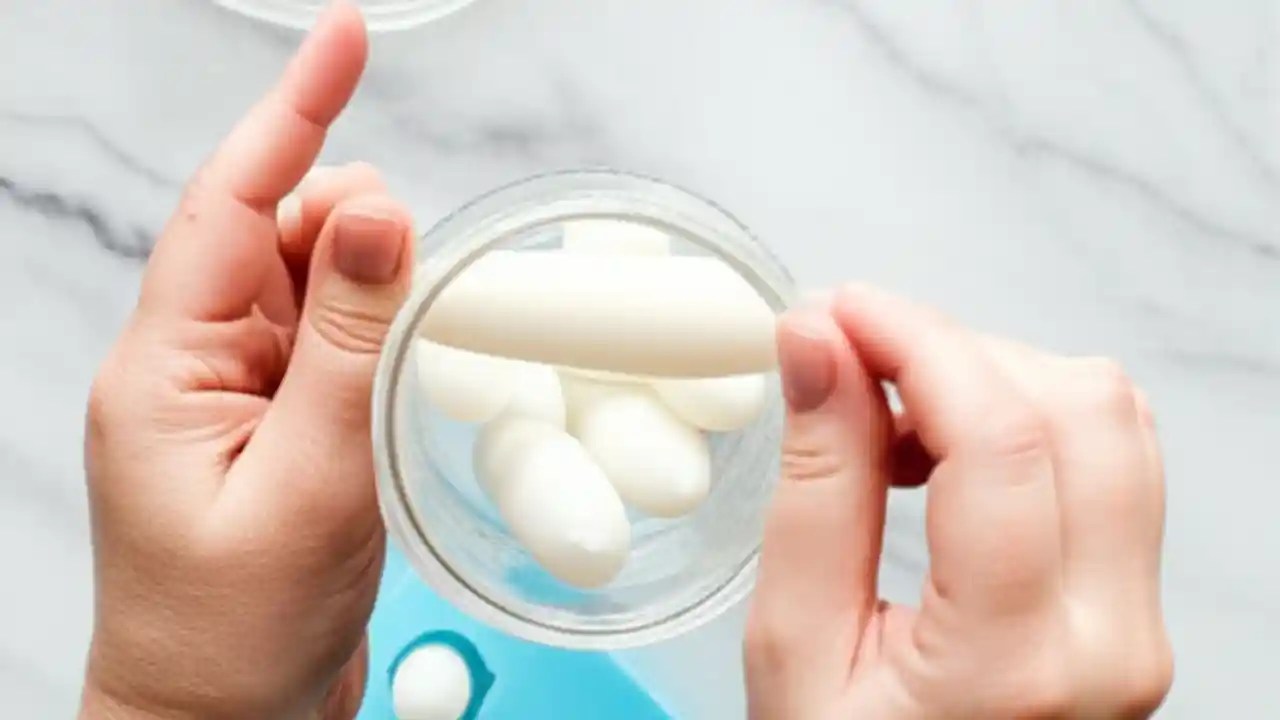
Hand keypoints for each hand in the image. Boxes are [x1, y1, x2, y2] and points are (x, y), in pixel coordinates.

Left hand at [79, 4, 412, 718]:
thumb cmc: (232, 636)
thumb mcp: (305, 487)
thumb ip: (343, 348)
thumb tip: (373, 219)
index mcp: (168, 370)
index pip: (227, 206)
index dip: (291, 114)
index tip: (342, 38)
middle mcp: (196, 366)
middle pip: (279, 234)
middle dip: (355, 226)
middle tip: (419, 276)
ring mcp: (238, 396)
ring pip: (315, 284)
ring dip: (375, 285)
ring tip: (419, 333)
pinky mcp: (281, 426)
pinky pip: (333, 341)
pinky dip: (380, 330)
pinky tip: (412, 354)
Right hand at [745, 286, 1172, 718]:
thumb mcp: (793, 647)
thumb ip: (815, 490)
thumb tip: (819, 348)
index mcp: (1013, 660)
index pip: (1002, 438)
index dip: (916, 339)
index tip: (836, 313)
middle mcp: (1110, 638)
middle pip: (1079, 405)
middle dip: (954, 349)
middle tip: (853, 362)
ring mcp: (1139, 623)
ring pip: (1111, 417)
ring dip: (995, 378)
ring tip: (895, 420)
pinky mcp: (1136, 606)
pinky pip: (1112, 459)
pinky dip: (1026, 417)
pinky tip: (946, 453)